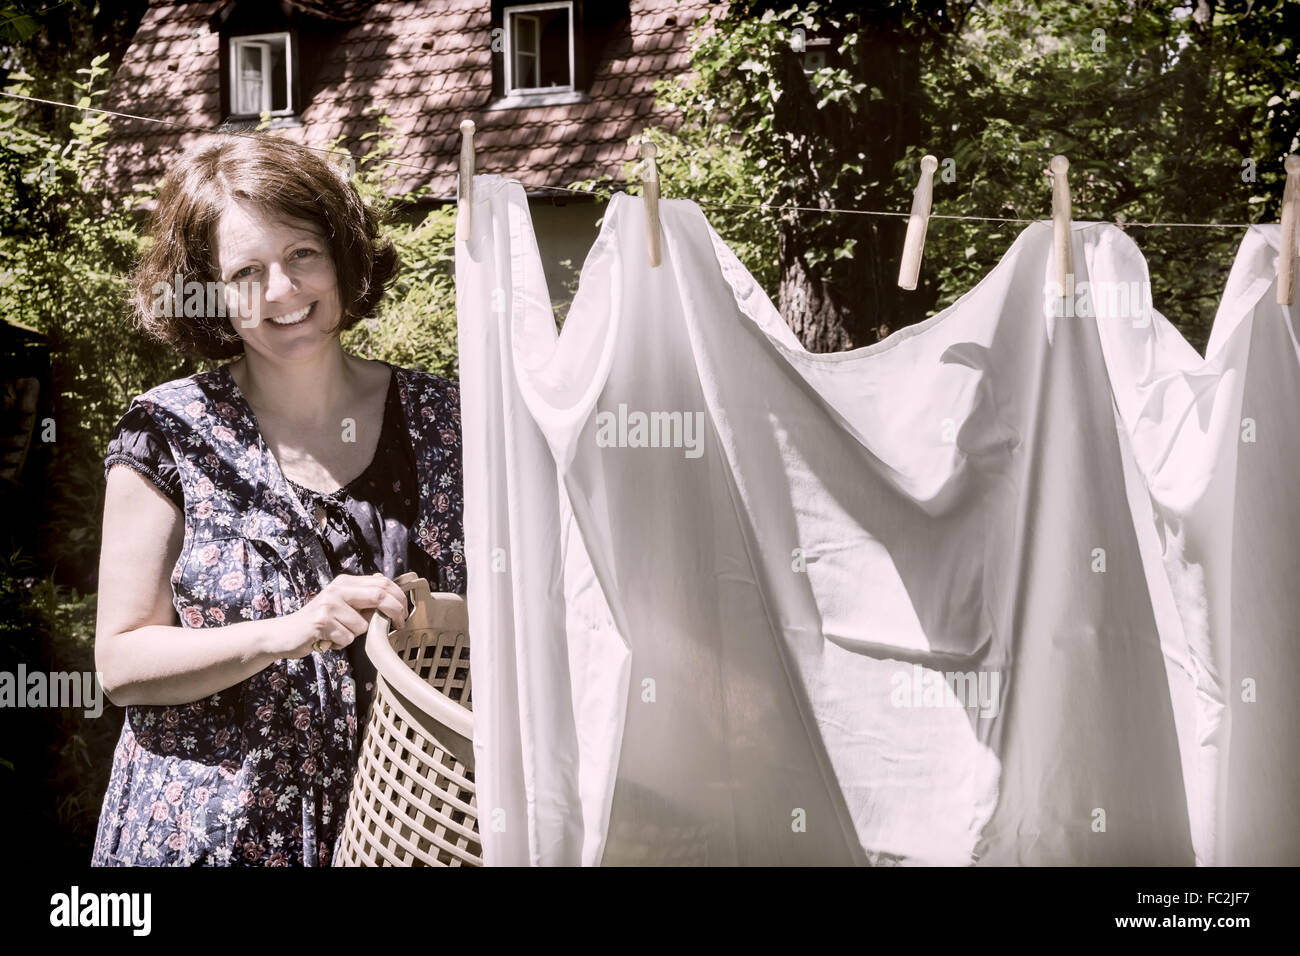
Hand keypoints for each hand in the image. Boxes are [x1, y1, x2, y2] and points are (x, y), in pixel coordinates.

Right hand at [275, 572, 408, 658]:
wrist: (284, 634)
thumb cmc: (318, 622)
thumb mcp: (341, 604)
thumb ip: (362, 599)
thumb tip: (390, 592)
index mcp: (345, 582)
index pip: (382, 582)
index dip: (399, 598)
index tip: (404, 613)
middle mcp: (337, 589)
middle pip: (379, 595)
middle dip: (394, 612)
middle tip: (399, 625)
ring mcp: (328, 604)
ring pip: (363, 625)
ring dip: (355, 635)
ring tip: (338, 634)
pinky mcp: (321, 622)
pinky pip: (347, 638)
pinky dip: (341, 644)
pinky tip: (328, 640)